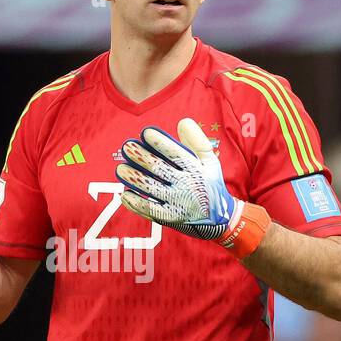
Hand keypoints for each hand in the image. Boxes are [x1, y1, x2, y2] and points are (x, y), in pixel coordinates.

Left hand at [115, 117, 241, 242]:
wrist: (219, 219)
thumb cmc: (210, 184)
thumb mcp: (210, 161)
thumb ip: (196, 141)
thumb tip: (182, 122)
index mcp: (197, 170)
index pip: (176, 153)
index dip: (160, 142)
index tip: (145, 133)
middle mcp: (187, 186)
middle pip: (159, 169)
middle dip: (141, 157)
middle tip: (127, 147)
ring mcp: (178, 204)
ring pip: (151, 188)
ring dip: (133, 178)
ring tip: (120, 169)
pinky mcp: (170, 219)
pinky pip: (149, 210)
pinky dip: (136, 203)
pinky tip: (125, 194)